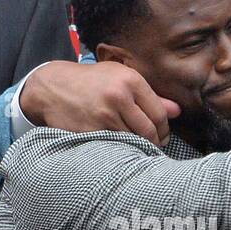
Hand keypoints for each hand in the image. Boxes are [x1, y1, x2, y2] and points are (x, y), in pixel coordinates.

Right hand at [21, 60, 180, 145]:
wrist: (53, 87)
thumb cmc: (92, 82)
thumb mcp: (121, 78)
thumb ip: (151, 95)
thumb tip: (177, 111)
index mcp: (130, 81)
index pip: (159, 114)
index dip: (165, 129)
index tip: (163, 135)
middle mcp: (118, 97)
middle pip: (149, 131)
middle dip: (155, 142)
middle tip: (154, 146)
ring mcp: (103, 116)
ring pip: (133, 142)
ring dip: (138, 149)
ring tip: (138, 148)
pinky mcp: (90, 132)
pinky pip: (114, 147)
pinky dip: (121, 151)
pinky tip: (121, 149)